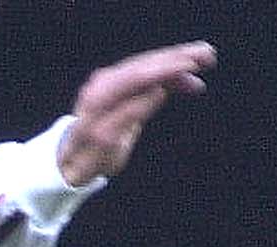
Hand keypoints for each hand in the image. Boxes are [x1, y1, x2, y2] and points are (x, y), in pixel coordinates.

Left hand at [57, 42, 214, 184]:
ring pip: (149, 65)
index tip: (190, 64)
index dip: (165, 68)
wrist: (70, 162)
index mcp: (98, 99)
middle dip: (178, 57)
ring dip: (179, 61)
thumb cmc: (87, 160)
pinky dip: (171, 76)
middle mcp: (103, 84)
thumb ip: (129, 117)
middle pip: (146, 64)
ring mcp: (110, 83)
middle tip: (207, 54)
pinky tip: (190, 82)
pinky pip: (148, 74)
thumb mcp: (107, 147)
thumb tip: (157, 91)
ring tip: (207, 59)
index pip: (137, 75)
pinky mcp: (120, 86)